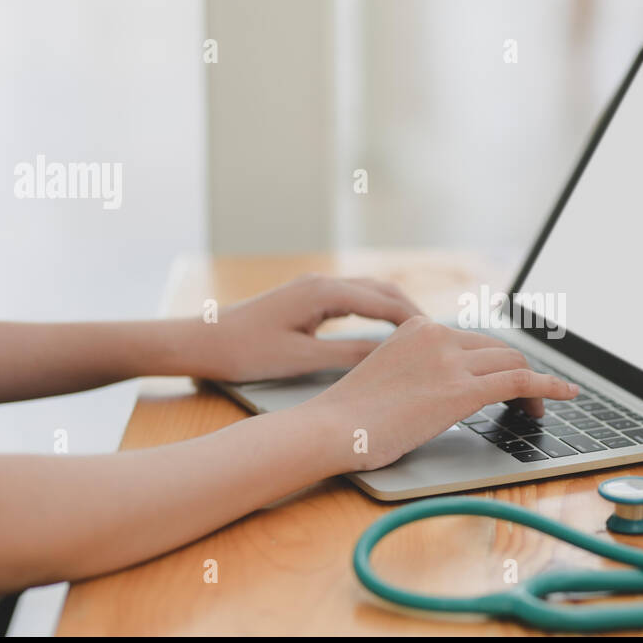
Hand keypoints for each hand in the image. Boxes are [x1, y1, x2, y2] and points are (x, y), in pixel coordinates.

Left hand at [191, 275, 422, 382]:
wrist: (201, 341)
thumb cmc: (244, 351)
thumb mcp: (300, 359)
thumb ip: (347, 356)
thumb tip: (388, 357)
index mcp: (323, 292)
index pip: (384, 302)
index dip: (415, 321)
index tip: (442, 338)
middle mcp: (322, 283)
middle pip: (382, 290)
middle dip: (413, 311)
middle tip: (441, 336)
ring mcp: (313, 288)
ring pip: (368, 292)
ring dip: (396, 309)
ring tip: (421, 334)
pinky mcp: (306, 299)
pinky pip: (353, 299)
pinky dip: (376, 311)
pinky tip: (384, 330)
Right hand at [303, 316, 579, 471]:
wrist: (331, 429)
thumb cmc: (349, 418)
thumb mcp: (386, 377)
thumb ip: (416, 372)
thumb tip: (440, 391)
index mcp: (417, 328)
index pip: (473, 341)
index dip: (496, 362)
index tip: (507, 380)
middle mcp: (438, 335)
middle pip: (498, 349)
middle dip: (518, 372)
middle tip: (528, 398)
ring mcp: (451, 361)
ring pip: (513, 364)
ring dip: (534, 386)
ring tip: (540, 408)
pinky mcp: (462, 390)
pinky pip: (521, 381)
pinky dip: (550, 386)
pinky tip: (566, 395)